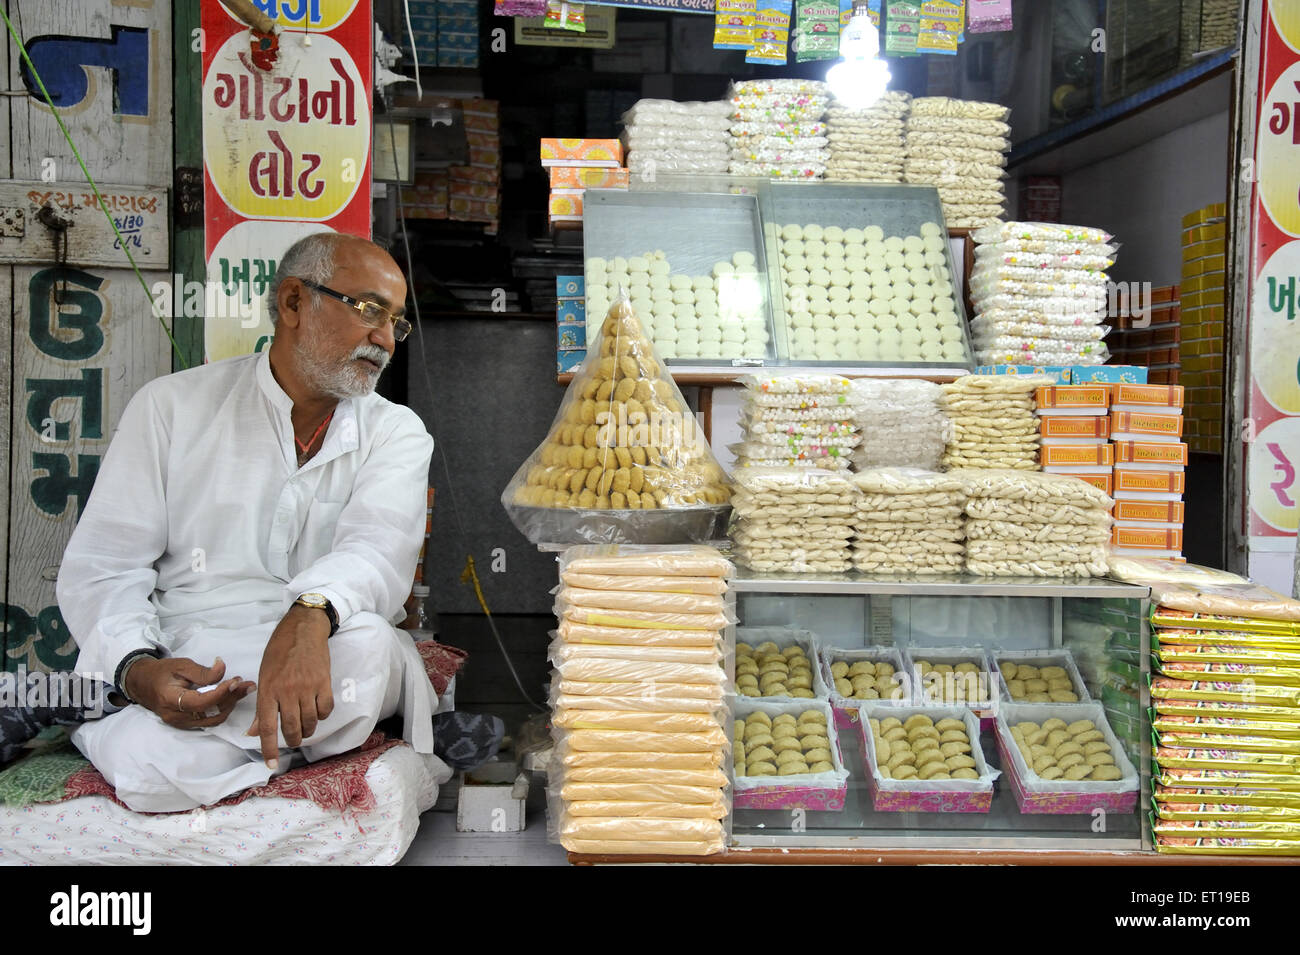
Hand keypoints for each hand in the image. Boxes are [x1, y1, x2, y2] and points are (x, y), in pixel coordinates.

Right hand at [123, 656, 254, 729]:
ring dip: (230, 704)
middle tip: (245, 684)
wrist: (142, 683)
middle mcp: (175, 716)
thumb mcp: (180, 665)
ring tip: (241, 688)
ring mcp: (180, 723)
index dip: (219, 694)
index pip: (199, 703)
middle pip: (210, 713)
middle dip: (231, 698)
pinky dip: (222, 709)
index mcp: (170, 700)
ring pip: (213, 719)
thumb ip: (202, 671)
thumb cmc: (161, 672)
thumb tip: (223, 669)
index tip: (234, 682)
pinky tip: (230, 696)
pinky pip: (209, 720)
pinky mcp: (186, 724)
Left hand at [246, 605, 333, 768]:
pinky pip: (325, 709)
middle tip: (294, 740)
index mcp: (268, 690)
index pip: (267, 727)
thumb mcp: (264, 676)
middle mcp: (286, 691)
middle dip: (293, 740)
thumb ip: (262, 706)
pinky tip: (317, 710)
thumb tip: (255, 732)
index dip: (269, 749)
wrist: (303, 630)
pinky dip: (322, 715)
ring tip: (306, 728)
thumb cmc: (279, 652)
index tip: (271, 765)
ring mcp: (307, 687)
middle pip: (291, 728)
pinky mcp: (324, 682)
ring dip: (308, 730)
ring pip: (310, 722)